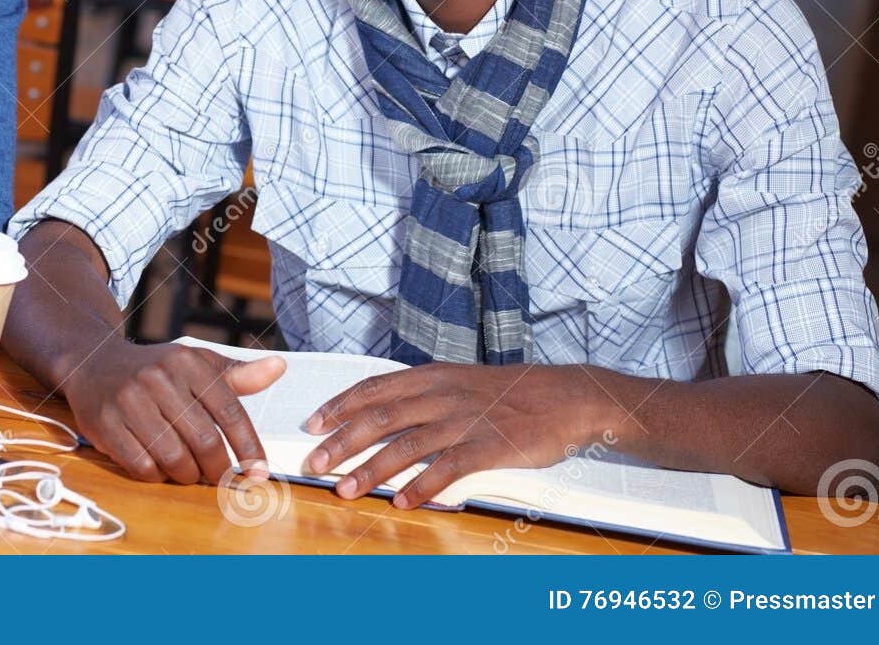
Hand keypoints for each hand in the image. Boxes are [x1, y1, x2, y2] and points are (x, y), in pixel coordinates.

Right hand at [63, 340, 285, 484]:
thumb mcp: (196, 364)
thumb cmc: (155, 369)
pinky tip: (160, 469)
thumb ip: (237, 374)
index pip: (229, 412)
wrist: (93, 363)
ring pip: (174, 458)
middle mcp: (159, 378)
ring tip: (189, 473)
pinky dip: (157, 476)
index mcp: (188, 363)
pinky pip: (142, 466)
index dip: (248, 447)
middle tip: (219, 478)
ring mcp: (130, 401)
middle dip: (217, 469)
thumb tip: (279, 368)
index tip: (259, 472)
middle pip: (205, 441)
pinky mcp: (106, 423)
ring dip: (188, 476)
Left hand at [302, 363, 608, 508]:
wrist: (565, 396)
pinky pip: (448, 467)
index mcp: (432, 376)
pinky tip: (403, 501)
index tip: (313, 423)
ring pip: (406, 444)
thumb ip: (423, 394)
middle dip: (342, 441)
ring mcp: (465, 420)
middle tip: (314, 462)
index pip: (374, 388)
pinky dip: (422, 485)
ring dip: (371, 469)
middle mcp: (442, 395)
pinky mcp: (488, 446)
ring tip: (346, 489)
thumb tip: (384, 410)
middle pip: (380, 417)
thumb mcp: (460, 380)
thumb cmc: (510, 392)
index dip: (340, 405)